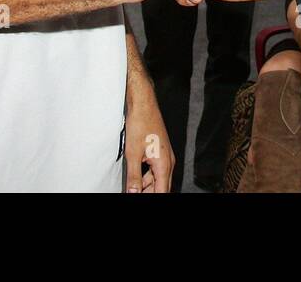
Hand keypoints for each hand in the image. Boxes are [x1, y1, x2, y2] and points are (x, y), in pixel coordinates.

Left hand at [124, 77, 173, 191]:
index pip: (162, 191)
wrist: (143, 105)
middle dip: (149, 192)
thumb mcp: (133, 154)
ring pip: (157, 179)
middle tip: (134, 193)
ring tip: (132, 188)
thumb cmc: (140, 124)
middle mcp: (168, 161)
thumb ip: (134, 177)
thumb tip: (133, 192)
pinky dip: (146, 176)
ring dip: (146, 186)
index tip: (138, 196)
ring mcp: (164, 156)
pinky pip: (155, 170)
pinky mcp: (159, 151)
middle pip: (162, 187)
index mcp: (164, 164)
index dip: (151, 196)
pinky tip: (135, 178)